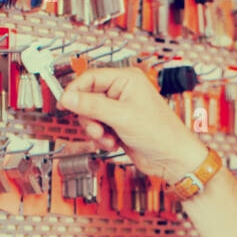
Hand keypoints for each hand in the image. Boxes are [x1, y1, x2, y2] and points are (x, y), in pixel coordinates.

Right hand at [60, 67, 209, 183]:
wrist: (172, 158)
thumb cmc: (159, 133)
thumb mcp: (121, 116)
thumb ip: (92, 106)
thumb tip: (68, 97)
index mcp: (126, 79)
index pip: (90, 77)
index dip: (75, 91)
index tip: (65, 104)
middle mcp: (122, 91)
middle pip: (88, 99)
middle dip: (90, 117)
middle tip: (98, 129)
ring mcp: (120, 109)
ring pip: (91, 116)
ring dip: (96, 131)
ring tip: (108, 138)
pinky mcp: (119, 125)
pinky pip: (99, 129)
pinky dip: (102, 138)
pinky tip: (114, 143)